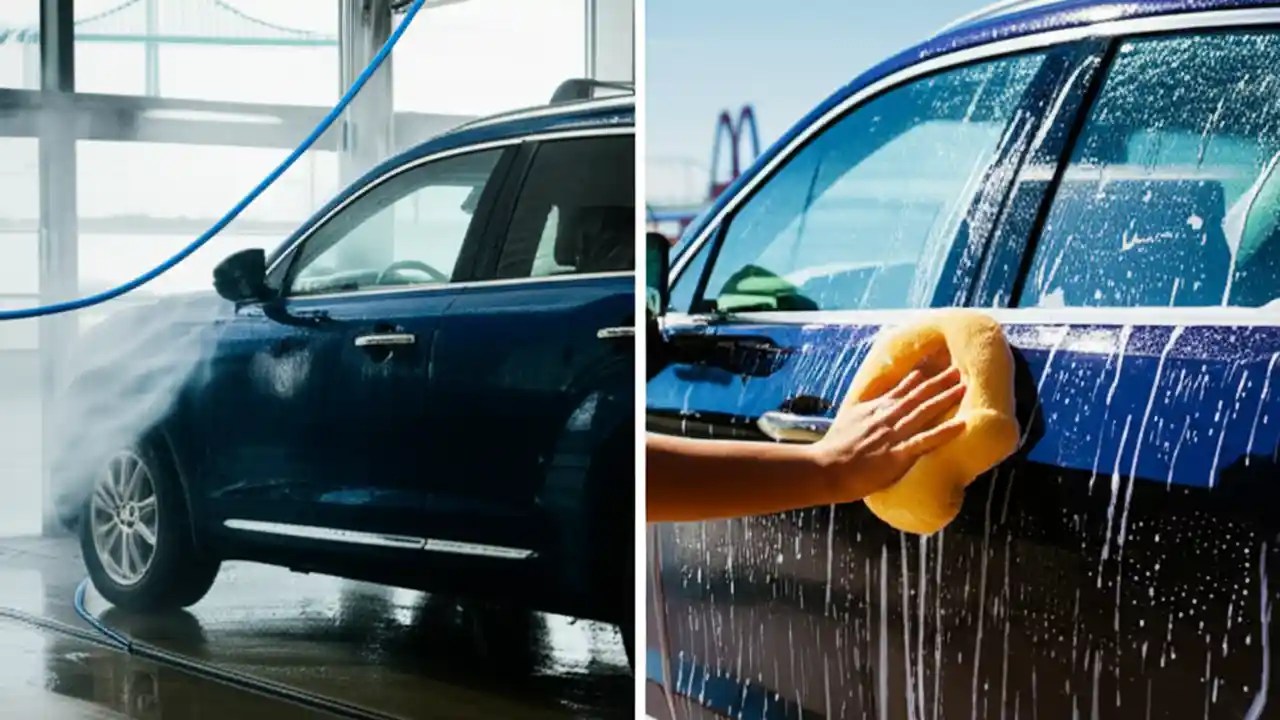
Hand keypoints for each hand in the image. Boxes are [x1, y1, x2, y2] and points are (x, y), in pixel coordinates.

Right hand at [810, 365, 966, 500]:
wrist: (825, 468)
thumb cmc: (835, 448)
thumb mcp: (849, 419)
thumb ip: (867, 409)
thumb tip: (876, 403)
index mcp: (876, 409)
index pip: (901, 388)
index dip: (920, 376)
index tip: (935, 364)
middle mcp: (887, 417)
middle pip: (917, 395)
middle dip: (939, 381)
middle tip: (958, 368)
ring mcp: (893, 434)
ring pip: (924, 411)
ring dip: (945, 398)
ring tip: (964, 386)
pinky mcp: (897, 454)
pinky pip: (925, 440)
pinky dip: (944, 432)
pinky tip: (961, 424)